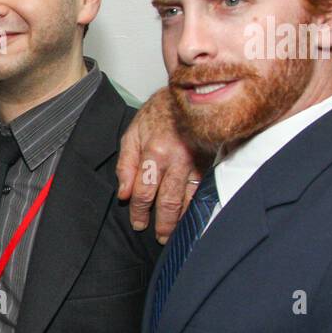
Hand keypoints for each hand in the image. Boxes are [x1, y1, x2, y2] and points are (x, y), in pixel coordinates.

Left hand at [116, 87, 202, 242]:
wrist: (190, 94)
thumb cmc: (158, 113)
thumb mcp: (133, 133)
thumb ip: (126, 164)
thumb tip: (124, 194)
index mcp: (154, 153)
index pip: (144, 192)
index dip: (140, 211)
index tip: (138, 223)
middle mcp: (176, 161)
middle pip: (167, 201)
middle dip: (161, 223)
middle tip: (157, 237)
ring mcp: (194, 163)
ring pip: (186, 200)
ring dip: (178, 221)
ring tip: (172, 234)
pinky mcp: (207, 163)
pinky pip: (200, 191)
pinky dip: (194, 207)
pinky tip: (189, 217)